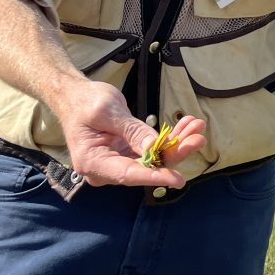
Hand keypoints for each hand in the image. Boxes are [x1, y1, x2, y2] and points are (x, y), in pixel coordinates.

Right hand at [53, 80, 207, 187]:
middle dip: (175, 153)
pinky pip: (152, 150)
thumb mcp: (108, 111)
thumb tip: (155, 147)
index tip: (178, 179)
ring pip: (153, 159)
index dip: (155, 177)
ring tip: (197, 126)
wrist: (76, 96)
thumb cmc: (86, 102)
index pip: (128, 174)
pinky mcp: (128, 153)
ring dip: (177, 143)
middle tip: (198, 138)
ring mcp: (118, 162)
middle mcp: (106, 169)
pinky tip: (186, 124)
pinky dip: (170, 138)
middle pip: (146, 167)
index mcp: (93, 162)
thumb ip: (132, 131)